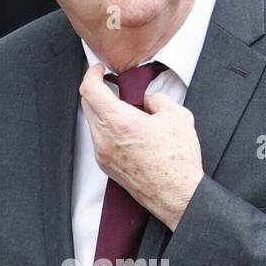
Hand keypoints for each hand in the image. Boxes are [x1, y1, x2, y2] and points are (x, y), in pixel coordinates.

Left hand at [79, 63, 203, 231]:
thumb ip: (157, 100)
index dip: (92, 74)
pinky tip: (128, 130)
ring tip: (125, 109)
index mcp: (117, 122)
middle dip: (97, 90)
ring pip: (93, 123)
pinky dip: (107, 128)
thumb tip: (148, 100)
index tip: (100, 70)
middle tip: (112, 84)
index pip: (89, 89)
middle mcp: (103, 138)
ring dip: (103, 111)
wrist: (177, 196)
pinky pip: (99, 139)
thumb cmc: (177, 161)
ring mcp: (102, 155)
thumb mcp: (177, 116)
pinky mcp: (107, 167)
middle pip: (87, 105)